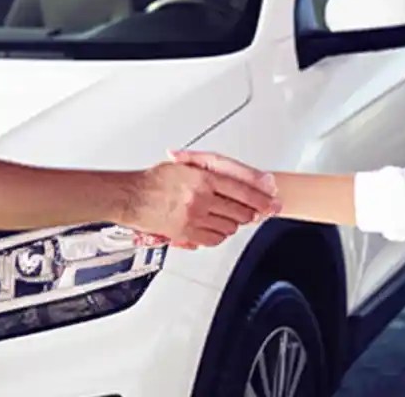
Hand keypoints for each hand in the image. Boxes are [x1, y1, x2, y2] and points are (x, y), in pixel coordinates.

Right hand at [122, 157, 278, 248]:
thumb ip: (210, 169)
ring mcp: (194, 218)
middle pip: (241, 210)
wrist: (131, 197)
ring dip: (235, 222)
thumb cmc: (154, 181)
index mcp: (203, 178)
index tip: (272, 201)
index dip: (262, 197)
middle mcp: (201, 199)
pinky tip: (217, 227)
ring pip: (230, 226)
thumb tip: (233, 179)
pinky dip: (220, 234)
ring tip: (232, 216)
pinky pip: (214, 238)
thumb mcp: (185, 165)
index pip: (242, 189)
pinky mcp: (187, 234)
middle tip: (258, 212)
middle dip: (253, 212)